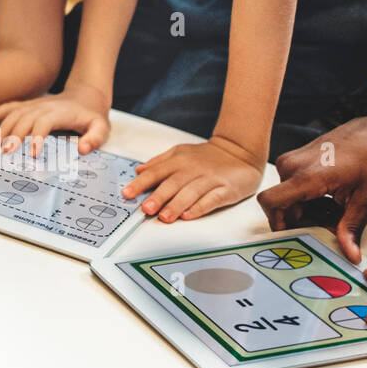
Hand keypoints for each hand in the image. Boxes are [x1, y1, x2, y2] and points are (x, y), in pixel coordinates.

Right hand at [0, 80, 111, 156]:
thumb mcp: (101, 127)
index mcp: (59, 113)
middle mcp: (42, 107)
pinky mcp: (26, 106)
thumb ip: (95, 138)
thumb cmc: (92, 115)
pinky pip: (7, 107)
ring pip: (13, 113)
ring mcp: (32, 105)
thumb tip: (83, 149)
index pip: (44, 123)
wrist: (85, 96)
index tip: (33, 153)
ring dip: (2, 127)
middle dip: (14, 135)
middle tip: (7, 152)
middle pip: (24, 119)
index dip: (37, 137)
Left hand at [125, 135, 262, 221]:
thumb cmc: (207, 156)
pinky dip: (199, 207)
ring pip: (191, 192)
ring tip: (164, 216)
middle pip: (172, 183)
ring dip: (176, 205)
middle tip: (146, 209)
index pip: (156, 172)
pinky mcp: (226, 189)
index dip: (141, 184)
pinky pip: (212, 199)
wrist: (239, 151)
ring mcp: (210, 179)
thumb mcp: (180, 153)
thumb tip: (138, 170)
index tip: (127, 194)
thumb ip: (159, 162)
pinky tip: (189, 215)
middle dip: (158, 197)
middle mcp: (192, 169)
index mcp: (178, 161)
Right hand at [260, 117, 366, 263]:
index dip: (277, 224)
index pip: (270, 202)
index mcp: (307, 176)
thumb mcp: (366, 197)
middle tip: (329, 228)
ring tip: (334, 212)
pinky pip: (290, 186)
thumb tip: (349, 254)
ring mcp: (291, 161)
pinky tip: (329, 200)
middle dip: (301, 222)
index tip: (296, 236)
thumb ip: (352, 227)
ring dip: (305, 211)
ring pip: (286, 197)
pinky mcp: (294, 159)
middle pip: (281, 206)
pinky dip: (306, 199)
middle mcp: (292, 166)